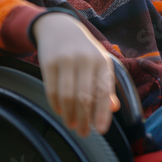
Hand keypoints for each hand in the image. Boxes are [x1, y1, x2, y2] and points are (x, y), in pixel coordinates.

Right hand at [33, 13, 119, 136]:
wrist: (59, 27)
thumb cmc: (84, 51)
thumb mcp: (99, 63)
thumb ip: (106, 86)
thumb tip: (113, 109)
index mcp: (102, 62)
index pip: (104, 92)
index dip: (102, 113)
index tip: (101, 130)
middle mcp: (86, 60)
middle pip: (85, 98)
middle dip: (84, 119)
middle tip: (83, 133)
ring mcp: (66, 60)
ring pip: (68, 96)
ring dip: (69, 115)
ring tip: (72, 125)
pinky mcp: (49, 62)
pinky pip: (52, 90)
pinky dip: (56, 104)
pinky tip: (60, 111)